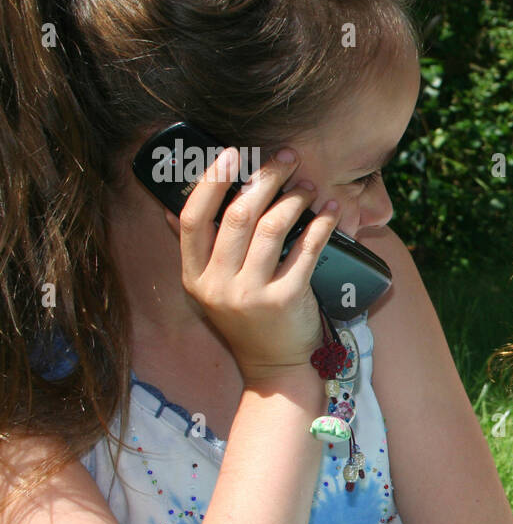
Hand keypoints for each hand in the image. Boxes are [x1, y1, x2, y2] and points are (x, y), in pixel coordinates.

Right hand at [162, 146, 340, 383]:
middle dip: (264, 178)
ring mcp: (252, 294)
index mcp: (194, 277)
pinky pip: (306, 250)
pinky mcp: (286, 300)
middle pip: (238, 215)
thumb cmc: (248, 322)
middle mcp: (218, 285)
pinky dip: (320, 225)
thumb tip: (169, 208)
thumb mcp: (211, 291)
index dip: (210, 182)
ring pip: (272, 227)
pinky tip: (330, 211)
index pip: (193, 219)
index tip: (231, 153)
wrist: (276, 369)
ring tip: (307, 184)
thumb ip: (196, 251)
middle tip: (285, 158)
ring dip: (294, 198)